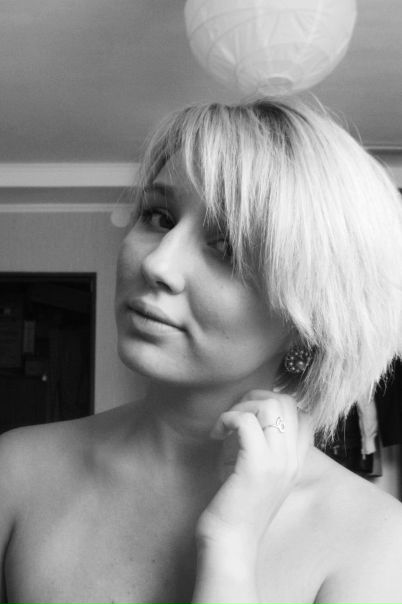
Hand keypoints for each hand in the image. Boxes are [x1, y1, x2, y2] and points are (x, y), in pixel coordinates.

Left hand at [196, 390, 311, 550]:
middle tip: (234, 414)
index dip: (276, 404)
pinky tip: (216, 434)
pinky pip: (246, 422)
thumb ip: (260, 445)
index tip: (250, 415)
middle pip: (288, 403)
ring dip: (241, 407)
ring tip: (225, 425)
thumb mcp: (257, 472)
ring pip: (270, 407)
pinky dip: (227, 419)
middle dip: (256, 397)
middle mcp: (291, 460)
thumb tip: (245, 414)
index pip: (304, 415)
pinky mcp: (255, 467)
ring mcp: (277, 463)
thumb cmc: (235, 507)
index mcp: (295, 462)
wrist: (230, 545)